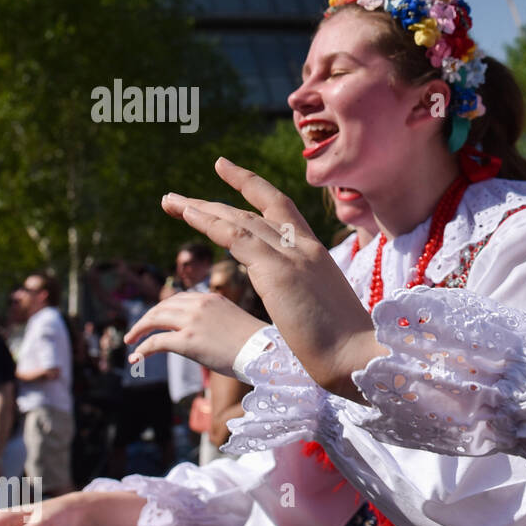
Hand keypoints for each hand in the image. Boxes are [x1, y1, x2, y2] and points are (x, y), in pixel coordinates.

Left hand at [125, 291, 267, 376]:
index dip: (162, 309)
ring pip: (154, 319)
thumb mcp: (233, 321)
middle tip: (136, 330)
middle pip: (162, 307)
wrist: (265, 353)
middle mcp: (199, 305)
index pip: (178, 298)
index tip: (155, 319)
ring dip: (139, 329)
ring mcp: (192, 322)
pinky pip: (156, 342)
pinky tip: (136, 356)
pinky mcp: (187, 341)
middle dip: (146, 318)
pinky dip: (142, 348)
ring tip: (131, 340)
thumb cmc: (255, 344)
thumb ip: (215, 320)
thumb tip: (204, 335)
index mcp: (211, 298)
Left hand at [159, 158, 384, 395]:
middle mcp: (305, 246)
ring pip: (240, 220)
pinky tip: (187, 214)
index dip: (252, 186)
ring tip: (170, 202)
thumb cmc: (344, 345)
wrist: (356, 356)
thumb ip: (305, 291)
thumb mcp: (323, 306)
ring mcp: (293, 255)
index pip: (281, 208)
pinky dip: (209, 222)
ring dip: (201, 208)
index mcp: (317, 253)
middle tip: (179, 197)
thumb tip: (293, 297)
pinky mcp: (278, 270)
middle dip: (214, 201)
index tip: (225, 169)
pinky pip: (235, 237)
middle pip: (254, 210)